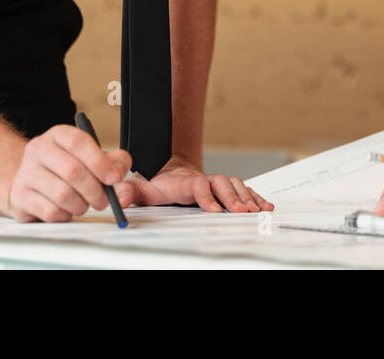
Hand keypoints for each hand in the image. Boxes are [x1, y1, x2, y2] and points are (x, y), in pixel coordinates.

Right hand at [6, 124, 131, 222]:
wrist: (33, 182)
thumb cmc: (67, 169)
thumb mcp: (94, 158)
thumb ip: (115, 163)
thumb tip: (119, 179)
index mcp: (59, 135)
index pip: (79, 142)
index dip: (99, 162)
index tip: (113, 178)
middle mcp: (39, 149)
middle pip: (72, 171)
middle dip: (95, 190)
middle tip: (103, 200)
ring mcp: (26, 173)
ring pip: (62, 194)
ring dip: (81, 205)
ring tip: (84, 204)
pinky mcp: (20, 197)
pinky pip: (50, 212)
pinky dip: (65, 215)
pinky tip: (66, 210)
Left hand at [112, 156, 273, 212]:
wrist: (172, 171)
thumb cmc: (158, 184)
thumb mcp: (140, 189)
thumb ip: (129, 192)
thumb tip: (118, 197)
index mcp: (183, 182)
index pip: (197, 185)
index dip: (206, 196)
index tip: (213, 210)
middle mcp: (203, 179)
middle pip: (221, 183)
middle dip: (232, 198)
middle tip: (241, 212)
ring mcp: (216, 183)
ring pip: (235, 185)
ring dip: (247, 197)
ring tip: (256, 210)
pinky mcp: (225, 188)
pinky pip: (244, 190)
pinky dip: (256, 197)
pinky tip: (265, 206)